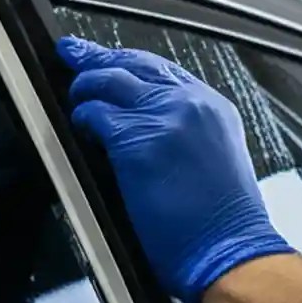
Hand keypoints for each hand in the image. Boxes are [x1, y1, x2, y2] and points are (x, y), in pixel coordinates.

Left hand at [57, 36, 293, 302]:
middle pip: (134, 64)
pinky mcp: (137, 141)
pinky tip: (80, 126)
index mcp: (213, 107)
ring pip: (110, 81)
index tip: (108, 58)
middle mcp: (190, 103)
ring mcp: (164, 118)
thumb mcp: (216, 159)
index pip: (162, 70)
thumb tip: (146, 126)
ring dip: (85, 86)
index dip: (128, 61)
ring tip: (74, 95)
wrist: (229, 251)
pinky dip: (82, 118)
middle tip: (72, 51)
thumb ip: (187, 134)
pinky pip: (97, 115)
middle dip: (98, 57)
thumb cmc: (223, 224)